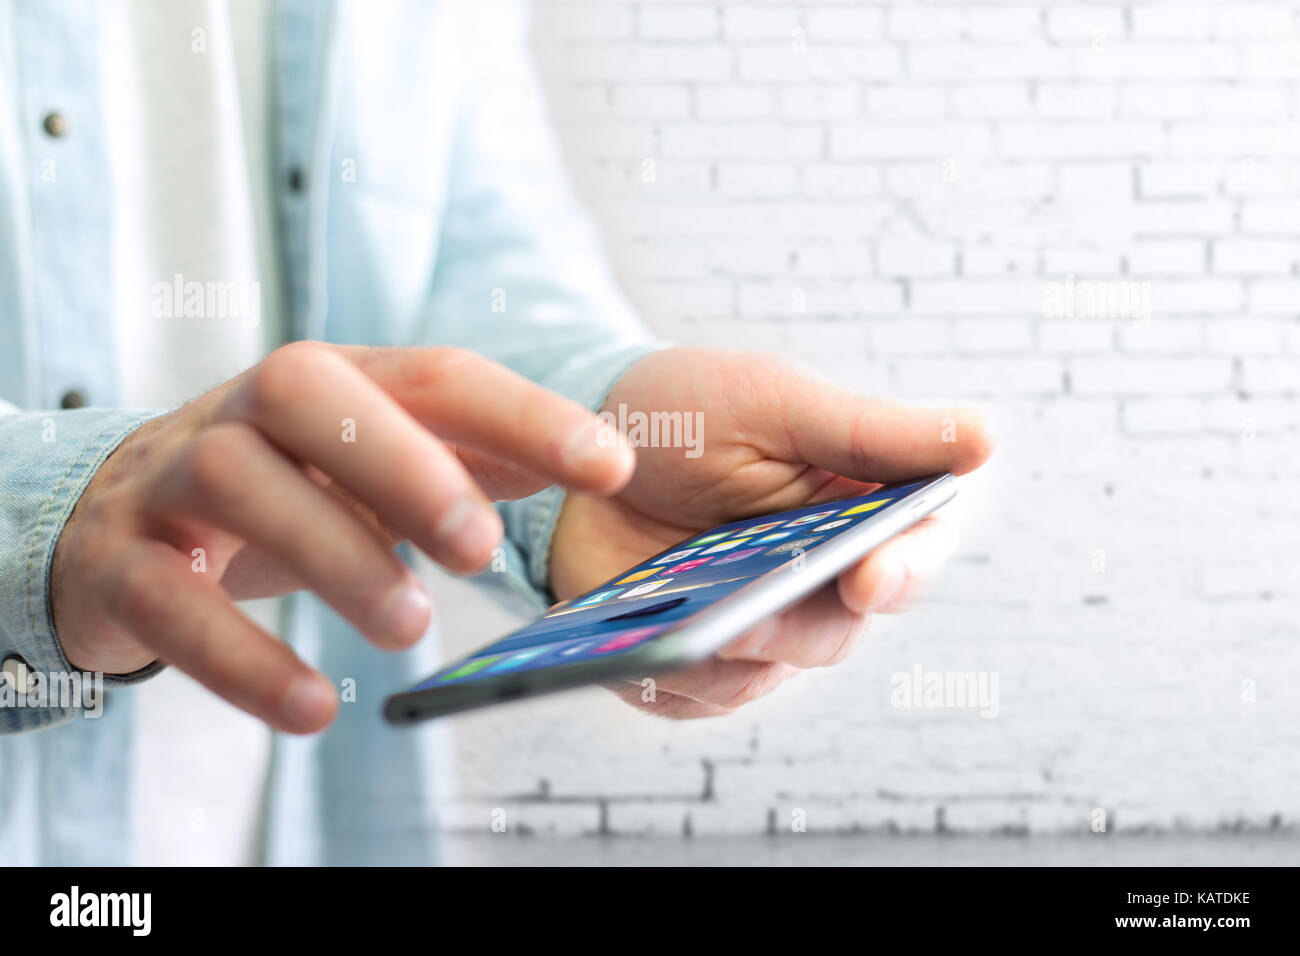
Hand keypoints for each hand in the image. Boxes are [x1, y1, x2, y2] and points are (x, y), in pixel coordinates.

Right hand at [51, 342, 633, 731]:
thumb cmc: (283, 489)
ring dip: (334, 555)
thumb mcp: (374, 462)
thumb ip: (475, 458)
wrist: (110, 519)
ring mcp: (173, 478)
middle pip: (307, 391)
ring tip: (410, 628)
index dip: (525, 415)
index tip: (613, 466)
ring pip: (237, 483)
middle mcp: (246, 412)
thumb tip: (602, 461)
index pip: (434, 375)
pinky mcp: (120, 562)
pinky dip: (242, 658)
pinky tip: (313, 708)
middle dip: (401, 462)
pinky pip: (168, 601)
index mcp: (333, 383)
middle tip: (481, 548)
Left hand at [549, 348, 993, 717]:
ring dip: (728, 656)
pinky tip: (642, 655)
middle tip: (746, 618)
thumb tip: (984, 439)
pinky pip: (699, 695)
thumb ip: (868, 431)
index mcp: (856, 507)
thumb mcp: (772, 402)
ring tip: (682, 633)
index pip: (912, 549)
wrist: (575, 453)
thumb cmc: (687, 411)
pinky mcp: (698, 659)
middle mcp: (818, 576)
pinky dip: (674, 676)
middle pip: (839, 630)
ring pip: (770, 672)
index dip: (903, 572)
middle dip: (795, 626)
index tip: (868, 580)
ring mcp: (758, 623)